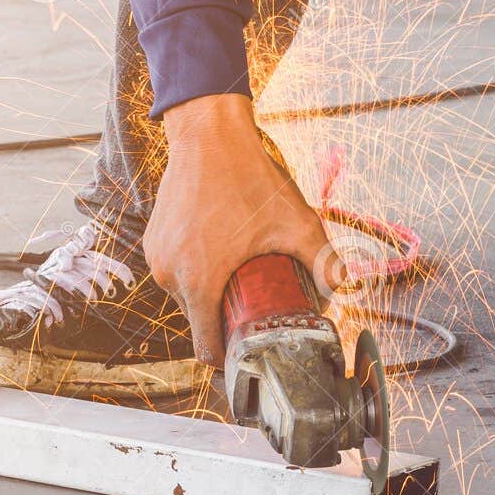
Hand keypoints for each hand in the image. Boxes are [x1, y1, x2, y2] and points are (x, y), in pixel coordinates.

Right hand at [145, 93, 331, 364]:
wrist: (209, 136)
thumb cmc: (248, 178)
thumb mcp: (295, 222)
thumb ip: (323, 260)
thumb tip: (341, 288)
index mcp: (200, 281)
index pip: (206, 348)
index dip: (228, 358)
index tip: (246, 353)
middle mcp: (170, 275)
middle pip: (199, 321)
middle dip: (225, 319)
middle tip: (253, 305)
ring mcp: (157, 258)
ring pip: (186, 296)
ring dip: (209, 294)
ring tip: (238, 277)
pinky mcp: (153, 241)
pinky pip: (175, 272)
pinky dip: (194, 272)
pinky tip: (219, 256)